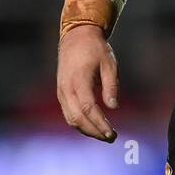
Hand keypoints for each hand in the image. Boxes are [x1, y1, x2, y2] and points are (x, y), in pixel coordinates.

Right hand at [56, 25, 120, 142]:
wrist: (76, 36)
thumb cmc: (95, 48)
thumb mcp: (109, 63)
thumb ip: (111, 85)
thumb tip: (113, 107)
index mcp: (79, 79)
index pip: (88, 108)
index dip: (99, 123)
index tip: (112, 133)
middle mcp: (66, 88)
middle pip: (77, 118)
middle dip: (94, 131)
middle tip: (111, 137)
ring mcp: (61, 91)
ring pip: (70, 118)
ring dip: (87, 129)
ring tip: (104, 134)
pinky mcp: (61, 93)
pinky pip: (68, 113)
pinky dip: (80, 122)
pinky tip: (93, 125)